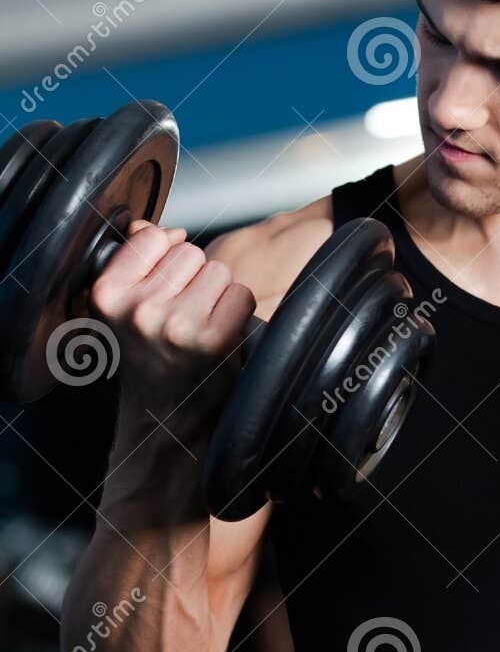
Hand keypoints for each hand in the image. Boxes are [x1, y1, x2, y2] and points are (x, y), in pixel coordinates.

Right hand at [89, 219, 256, 429]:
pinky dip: (238, 313)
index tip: (162, 287)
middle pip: (189, 252)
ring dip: (217, 295)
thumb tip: (165, 230)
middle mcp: (139, 310)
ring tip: (200, 328)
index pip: (149, 237)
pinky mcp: (214, 341)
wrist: (166, 422)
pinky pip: (241, 295)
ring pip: (218, 271)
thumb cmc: (150, 360)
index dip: (165, 257)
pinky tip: (220, 337)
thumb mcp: (124, 308)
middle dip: (193, 278)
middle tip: (182, 318)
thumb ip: (135, 260)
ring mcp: (177, 325)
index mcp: (107, 295)